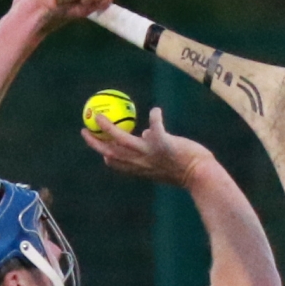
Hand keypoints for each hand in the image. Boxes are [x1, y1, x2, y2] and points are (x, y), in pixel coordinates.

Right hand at [82, 106, 216, 187]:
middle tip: (85, 130)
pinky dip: (154, 117)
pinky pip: (155, 126)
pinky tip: (155, 110)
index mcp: (140, 167)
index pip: (116, 162)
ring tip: (98, 116)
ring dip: (108, 128)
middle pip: (110, 152)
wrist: (199, 175)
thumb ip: (152, 148)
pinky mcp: (163, 144)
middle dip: (94, 143)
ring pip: (122, 140)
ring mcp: (150, 153)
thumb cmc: (185, 168)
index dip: (103, 154)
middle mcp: (141, 162)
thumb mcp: (163, 161)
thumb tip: (146, 132)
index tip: (97, 146)